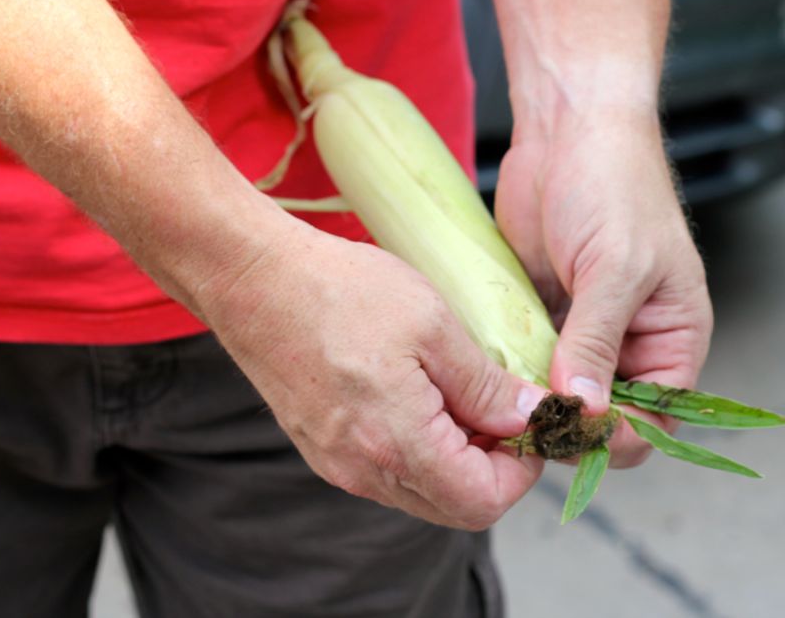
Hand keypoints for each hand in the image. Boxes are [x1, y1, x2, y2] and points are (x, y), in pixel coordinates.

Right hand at [195, 218, 547, 530]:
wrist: (253, 279)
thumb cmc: (339, 291)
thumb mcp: (433, 325)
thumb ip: (485, 384)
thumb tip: (531, 416)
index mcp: (396, 444)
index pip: (482, 502)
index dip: (521, 470)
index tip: (530, 422)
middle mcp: (363, 470)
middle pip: (455, 506)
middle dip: (493, 465)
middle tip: (504, 407)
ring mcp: (338, 464)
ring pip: (423, 493)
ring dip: (458, 458)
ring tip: (465, 393)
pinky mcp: (322, 449)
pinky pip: (389, 472)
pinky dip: (422, 449)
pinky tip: (426, 395)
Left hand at [494, 106, 712, 467]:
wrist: (568, 124)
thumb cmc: (613, 184)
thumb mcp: (615, 268)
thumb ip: (598, 342)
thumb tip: (584, 411)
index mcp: (673, 335)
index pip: (656, 416)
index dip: (618, 435)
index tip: (572, 433)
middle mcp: (632, 339)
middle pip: (604, 413)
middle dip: (571, 422)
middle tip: (527, 421)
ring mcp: (583, 326)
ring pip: (560, 390)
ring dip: (535, 399)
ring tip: (502, 399)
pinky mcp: (540, 309)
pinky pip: (526, 357)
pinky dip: (510, 369)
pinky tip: (485, 371)